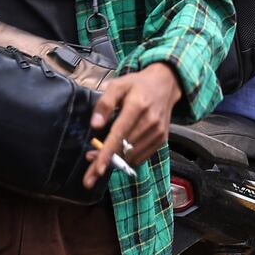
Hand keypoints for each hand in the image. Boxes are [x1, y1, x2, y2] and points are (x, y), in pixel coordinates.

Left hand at [87, 63, 183, 185]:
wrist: (165, 84)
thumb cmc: (137, 85)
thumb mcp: (117, 85)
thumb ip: (104, 103)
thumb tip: (95, 125)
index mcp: (137, 106)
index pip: (119, 135)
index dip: (107, 154)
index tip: (97, 170)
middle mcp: (150, 121)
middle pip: (123, 149)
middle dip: (105, 158)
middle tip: (89, 158)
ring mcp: (158, 131)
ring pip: (132, 155)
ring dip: (116, 158)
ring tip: (104, 151)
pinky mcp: (162, 138)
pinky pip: (141, 157)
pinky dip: (128, 157)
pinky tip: (122, 148)